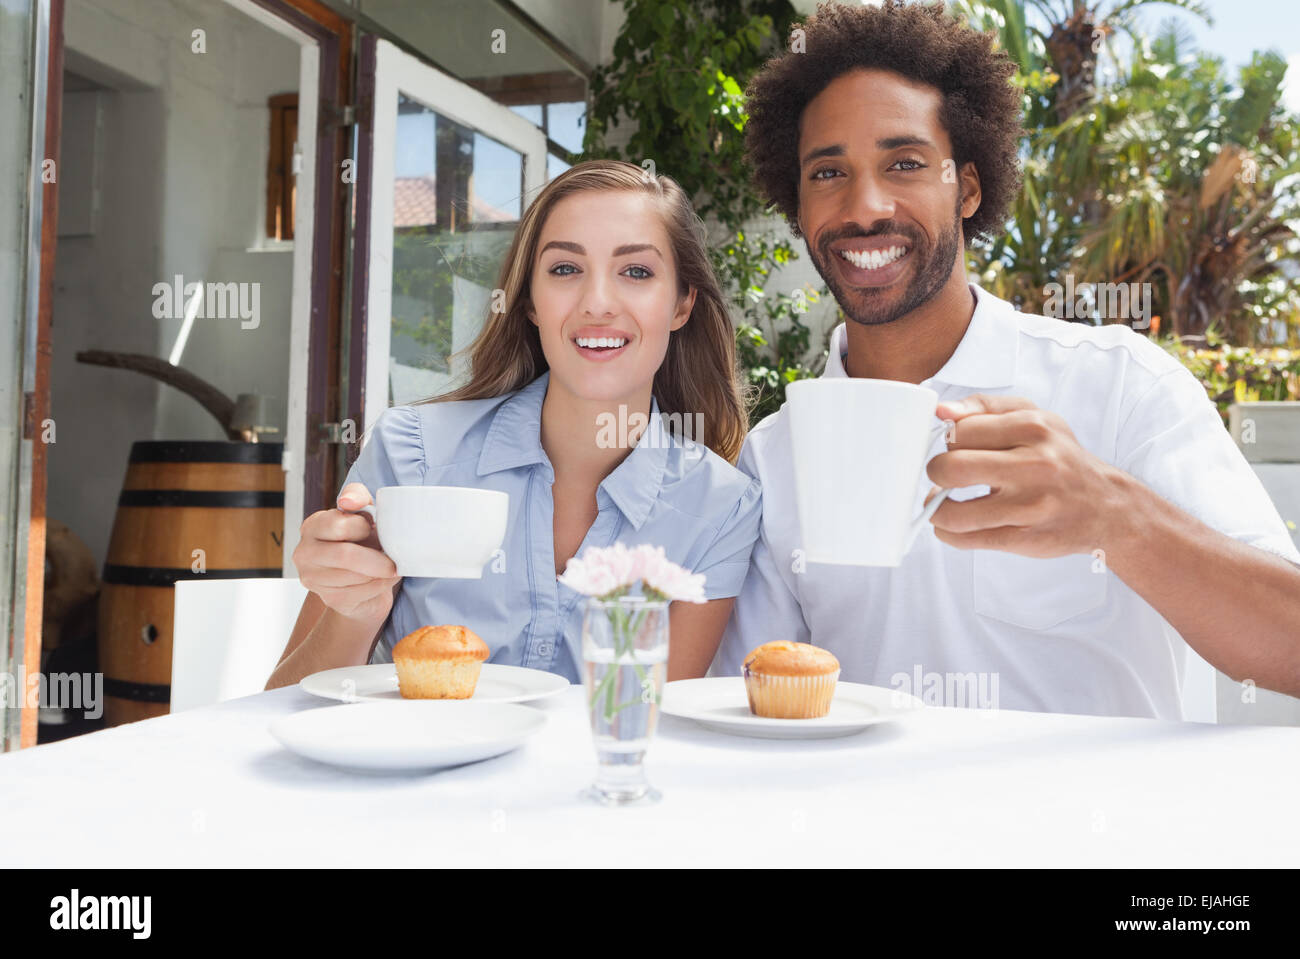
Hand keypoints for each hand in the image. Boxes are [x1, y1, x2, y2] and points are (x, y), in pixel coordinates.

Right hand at [292, 483, 400, 623]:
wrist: (361, 575)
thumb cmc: (363, 538)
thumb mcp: (362, 512)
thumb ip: (356, 497)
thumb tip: (347, 501)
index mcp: (313, 526)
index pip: (339, 526)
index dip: (364, 528)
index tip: (375, 528)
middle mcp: (305, 552)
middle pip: (346, 556)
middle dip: (377, 559)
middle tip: (394, 560)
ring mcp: (313, 578)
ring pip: (355, 577)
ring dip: (381, 574)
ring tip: (391, 568)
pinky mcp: (328, 598)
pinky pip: (360, 593)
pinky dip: (380, 586)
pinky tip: (383, 580)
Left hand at [923, 394, 1124, 557]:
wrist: (1106, 506)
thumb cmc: (1059, 458)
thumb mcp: (1033, 417)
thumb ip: (984, 407)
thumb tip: (941, 411)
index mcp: (1033, 428)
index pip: (961, 431)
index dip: (947, 440)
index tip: (953, 447)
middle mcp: (1034, 466)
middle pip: (951, 469)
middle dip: (935, 472)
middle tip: (943, 475)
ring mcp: (1029, 506)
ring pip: (953, 513)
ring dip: (936, 509)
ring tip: (942, 502)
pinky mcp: (1024, 538)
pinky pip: (965, 539)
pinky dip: (947, 532)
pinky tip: (954, 524)